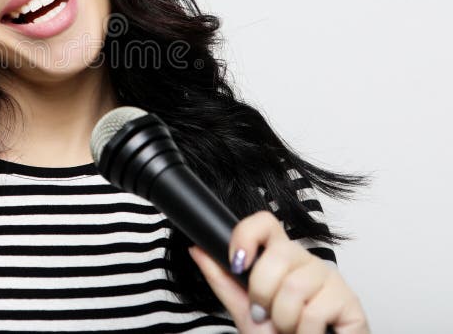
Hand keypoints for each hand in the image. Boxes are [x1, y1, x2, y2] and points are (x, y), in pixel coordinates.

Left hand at [188, 210, 369, 333]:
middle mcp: (305, 261)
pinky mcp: (349, 300)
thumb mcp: (242, 309)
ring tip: (289, 328)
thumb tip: (197, 248)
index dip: (246, 235)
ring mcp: (329, 278)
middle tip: (266, 315)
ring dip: (283, 320)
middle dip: (261, 295)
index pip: (264, 224)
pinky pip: (315, 311)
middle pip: (276, 256)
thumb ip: (221, 278)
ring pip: (293, 288)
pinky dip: (304, 333)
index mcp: (279, 258)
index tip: (237, 263)